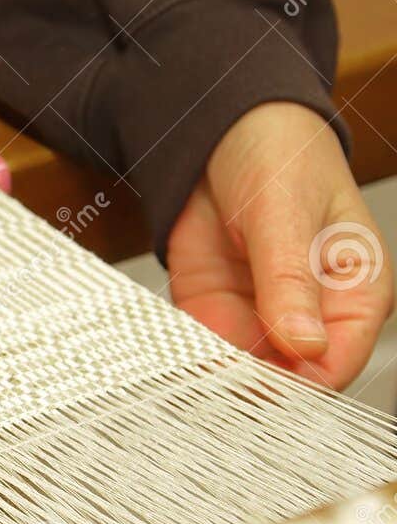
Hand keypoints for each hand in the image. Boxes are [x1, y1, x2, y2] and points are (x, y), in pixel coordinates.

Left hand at [167, 101, 391, 389]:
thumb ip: (290, 283)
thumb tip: (305, 347)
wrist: (224, 134)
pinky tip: (168, 365)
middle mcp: (310, 316)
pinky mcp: (214, 313)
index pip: (338, 363)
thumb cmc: (280, 160)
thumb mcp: (285, 216)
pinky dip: (186, 361)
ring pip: (242, 373)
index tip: (264, 389)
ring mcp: (260, 318)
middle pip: (287, 379)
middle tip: (215, 389)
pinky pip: (202, 352)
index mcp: (355, 293)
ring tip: (187, 382)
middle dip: (253, 389)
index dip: (303, 385)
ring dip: (214, 381)